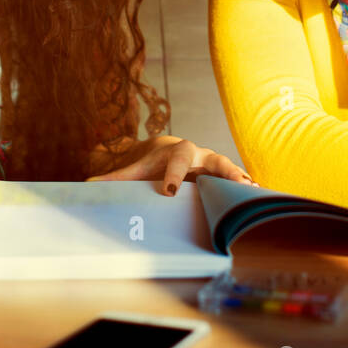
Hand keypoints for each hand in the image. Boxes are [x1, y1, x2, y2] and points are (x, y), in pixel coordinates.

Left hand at [86, 134, 254, 196]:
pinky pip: (237, 182)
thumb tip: (87, 186)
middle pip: (215, 160)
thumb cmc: (154, 161)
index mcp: (179, 151)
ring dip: (242, 181)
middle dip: (225, 171)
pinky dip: (246, 189)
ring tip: (256, 191)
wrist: (171, 152)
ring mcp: (215, 166)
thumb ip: (116, 178)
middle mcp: (201, 155)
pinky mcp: (223, 178)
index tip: (169, 191)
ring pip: (231, 171)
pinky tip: (260, 197)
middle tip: (236, 183)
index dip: (173, 175)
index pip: (177, 161)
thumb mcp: (137, 168)